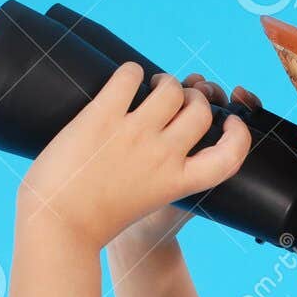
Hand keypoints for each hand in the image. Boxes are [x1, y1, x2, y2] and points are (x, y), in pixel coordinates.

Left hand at [109, 74, 263, 255]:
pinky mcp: (102, 117)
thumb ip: (166, 176)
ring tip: (150, 84)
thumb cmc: (97, 220)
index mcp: (178, 183)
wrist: (58, 224)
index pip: (230, 156)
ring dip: (165, 81)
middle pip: (200, 111)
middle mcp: (162, 156)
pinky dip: (130, 72)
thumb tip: (168, 135)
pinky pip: (128, 77)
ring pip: (170, 88)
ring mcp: (133, 134)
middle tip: (176, 99)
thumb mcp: (148, 203)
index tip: (230, 123)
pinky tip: (126, 78)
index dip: (238, 135)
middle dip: (194, 99)